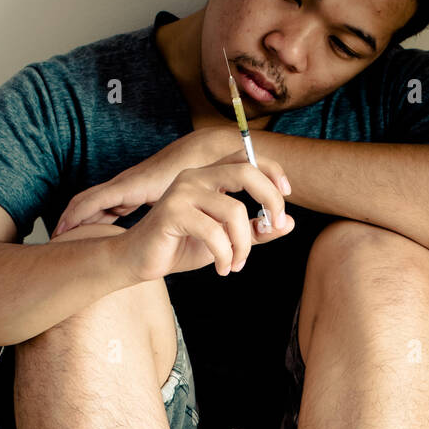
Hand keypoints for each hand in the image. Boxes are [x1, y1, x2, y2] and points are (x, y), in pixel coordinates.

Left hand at [51, 127, 240, 234]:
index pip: (102, 207)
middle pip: (88, 204)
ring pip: (84, 202)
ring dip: (68, 218)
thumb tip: (172, 233)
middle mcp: (123, 187)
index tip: (77, 237)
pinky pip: (93, 201)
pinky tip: (66, 227)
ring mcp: (121, 185)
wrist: (201, 158)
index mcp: (133, 192)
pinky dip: (77, 214)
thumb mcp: (176, 203)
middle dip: (72, 220)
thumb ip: (170, 215)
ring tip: (55, 236)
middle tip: (58, 238)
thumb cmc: (196, 180)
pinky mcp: (123, 186)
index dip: (88, 220)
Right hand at [91, 154, 294, 284]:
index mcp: (209, 176)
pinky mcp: (173, 211)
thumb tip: (289, 223)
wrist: (140, 261)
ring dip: (243, 244)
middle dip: (270, 200)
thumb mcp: (226, 240)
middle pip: (246, 172)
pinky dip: (224, 255)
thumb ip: (254, 232)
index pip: (247, 159)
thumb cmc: (181, 248)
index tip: (286, 199)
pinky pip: (214, 232)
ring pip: (234, 210)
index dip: (272, 172)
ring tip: (236, 265)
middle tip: (275, 227)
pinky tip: (221, 268)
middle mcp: (196, 176)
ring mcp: (183, 191)